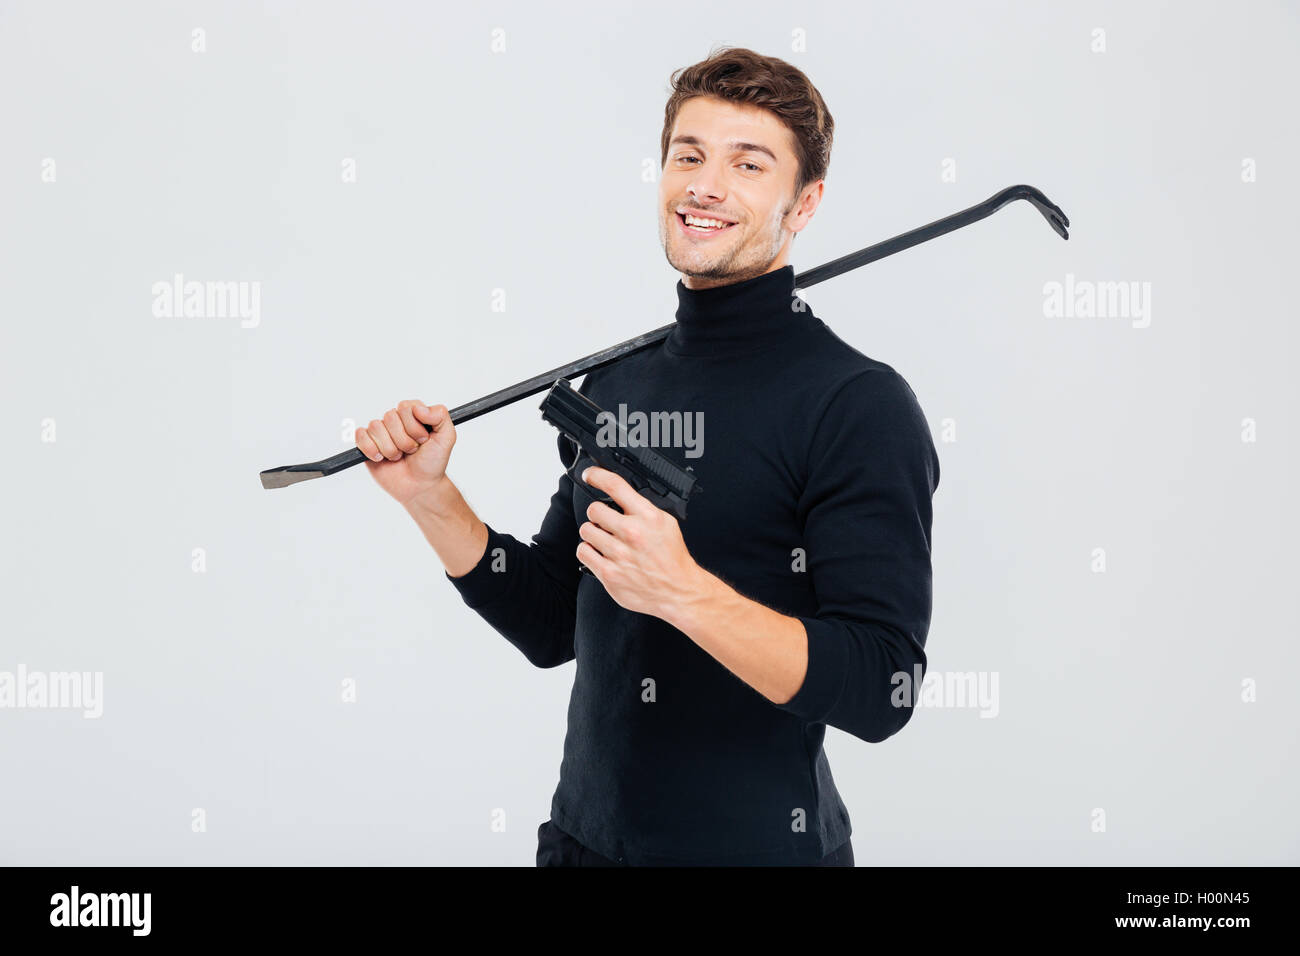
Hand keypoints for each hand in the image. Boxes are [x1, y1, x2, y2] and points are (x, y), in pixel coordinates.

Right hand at [356, 400, 454, 505]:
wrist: (420, 486)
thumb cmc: (432, 462)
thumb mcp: (446, 438)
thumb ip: (440, 415)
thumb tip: (419, 408)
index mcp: (413, 414)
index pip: (406, 407)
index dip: (414, 427)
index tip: (423, 440)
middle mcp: (396, 420)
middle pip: (390, 417)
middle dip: (403, 440)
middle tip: (411, 451)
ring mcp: (381, 432)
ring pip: (376, 427)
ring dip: (390, 448)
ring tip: (398, 457)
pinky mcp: (367, 444)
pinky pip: (360, 436)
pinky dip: (371, 449)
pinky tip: (381, 458)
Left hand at [576, 466, 703, 618]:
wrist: (678, 591)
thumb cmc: (672, 559)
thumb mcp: (666, 523)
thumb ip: (643, 508)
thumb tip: (621, 496)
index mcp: (648, 517)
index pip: (616, 486)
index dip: (597, 476)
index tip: (589, 475)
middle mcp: (632, 533)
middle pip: (594, 509)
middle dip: (598, 514)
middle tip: (605, 521)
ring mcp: (619, 554)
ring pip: (586, 530)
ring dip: (593, 533)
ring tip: (605, 540)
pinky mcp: (609, 573)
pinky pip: (583, 552)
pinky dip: (589, 551)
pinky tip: (600, 553)